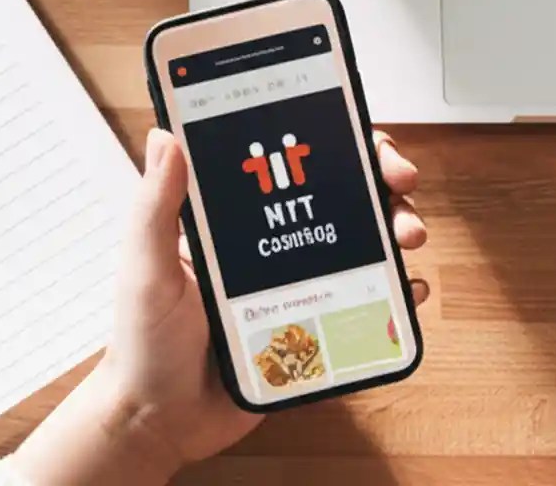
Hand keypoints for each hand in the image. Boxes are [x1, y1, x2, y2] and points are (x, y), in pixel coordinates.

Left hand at [9, 128, 429, 484]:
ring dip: (397, 230)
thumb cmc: (146, 341)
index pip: (293, 164)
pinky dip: (396, 292)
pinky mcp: (318, 329)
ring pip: (364, 244)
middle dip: (382, 181)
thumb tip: (164, 135)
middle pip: (343, 196)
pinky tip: (409, 290)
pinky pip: (368, 304)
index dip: (335, 142)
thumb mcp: (148, 267)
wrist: (165, 421)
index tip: (362, 137)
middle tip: (401, 185)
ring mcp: (301, 286)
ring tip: (408, 239)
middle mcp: (275, 245)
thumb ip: (156, 207)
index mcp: (238, 219)